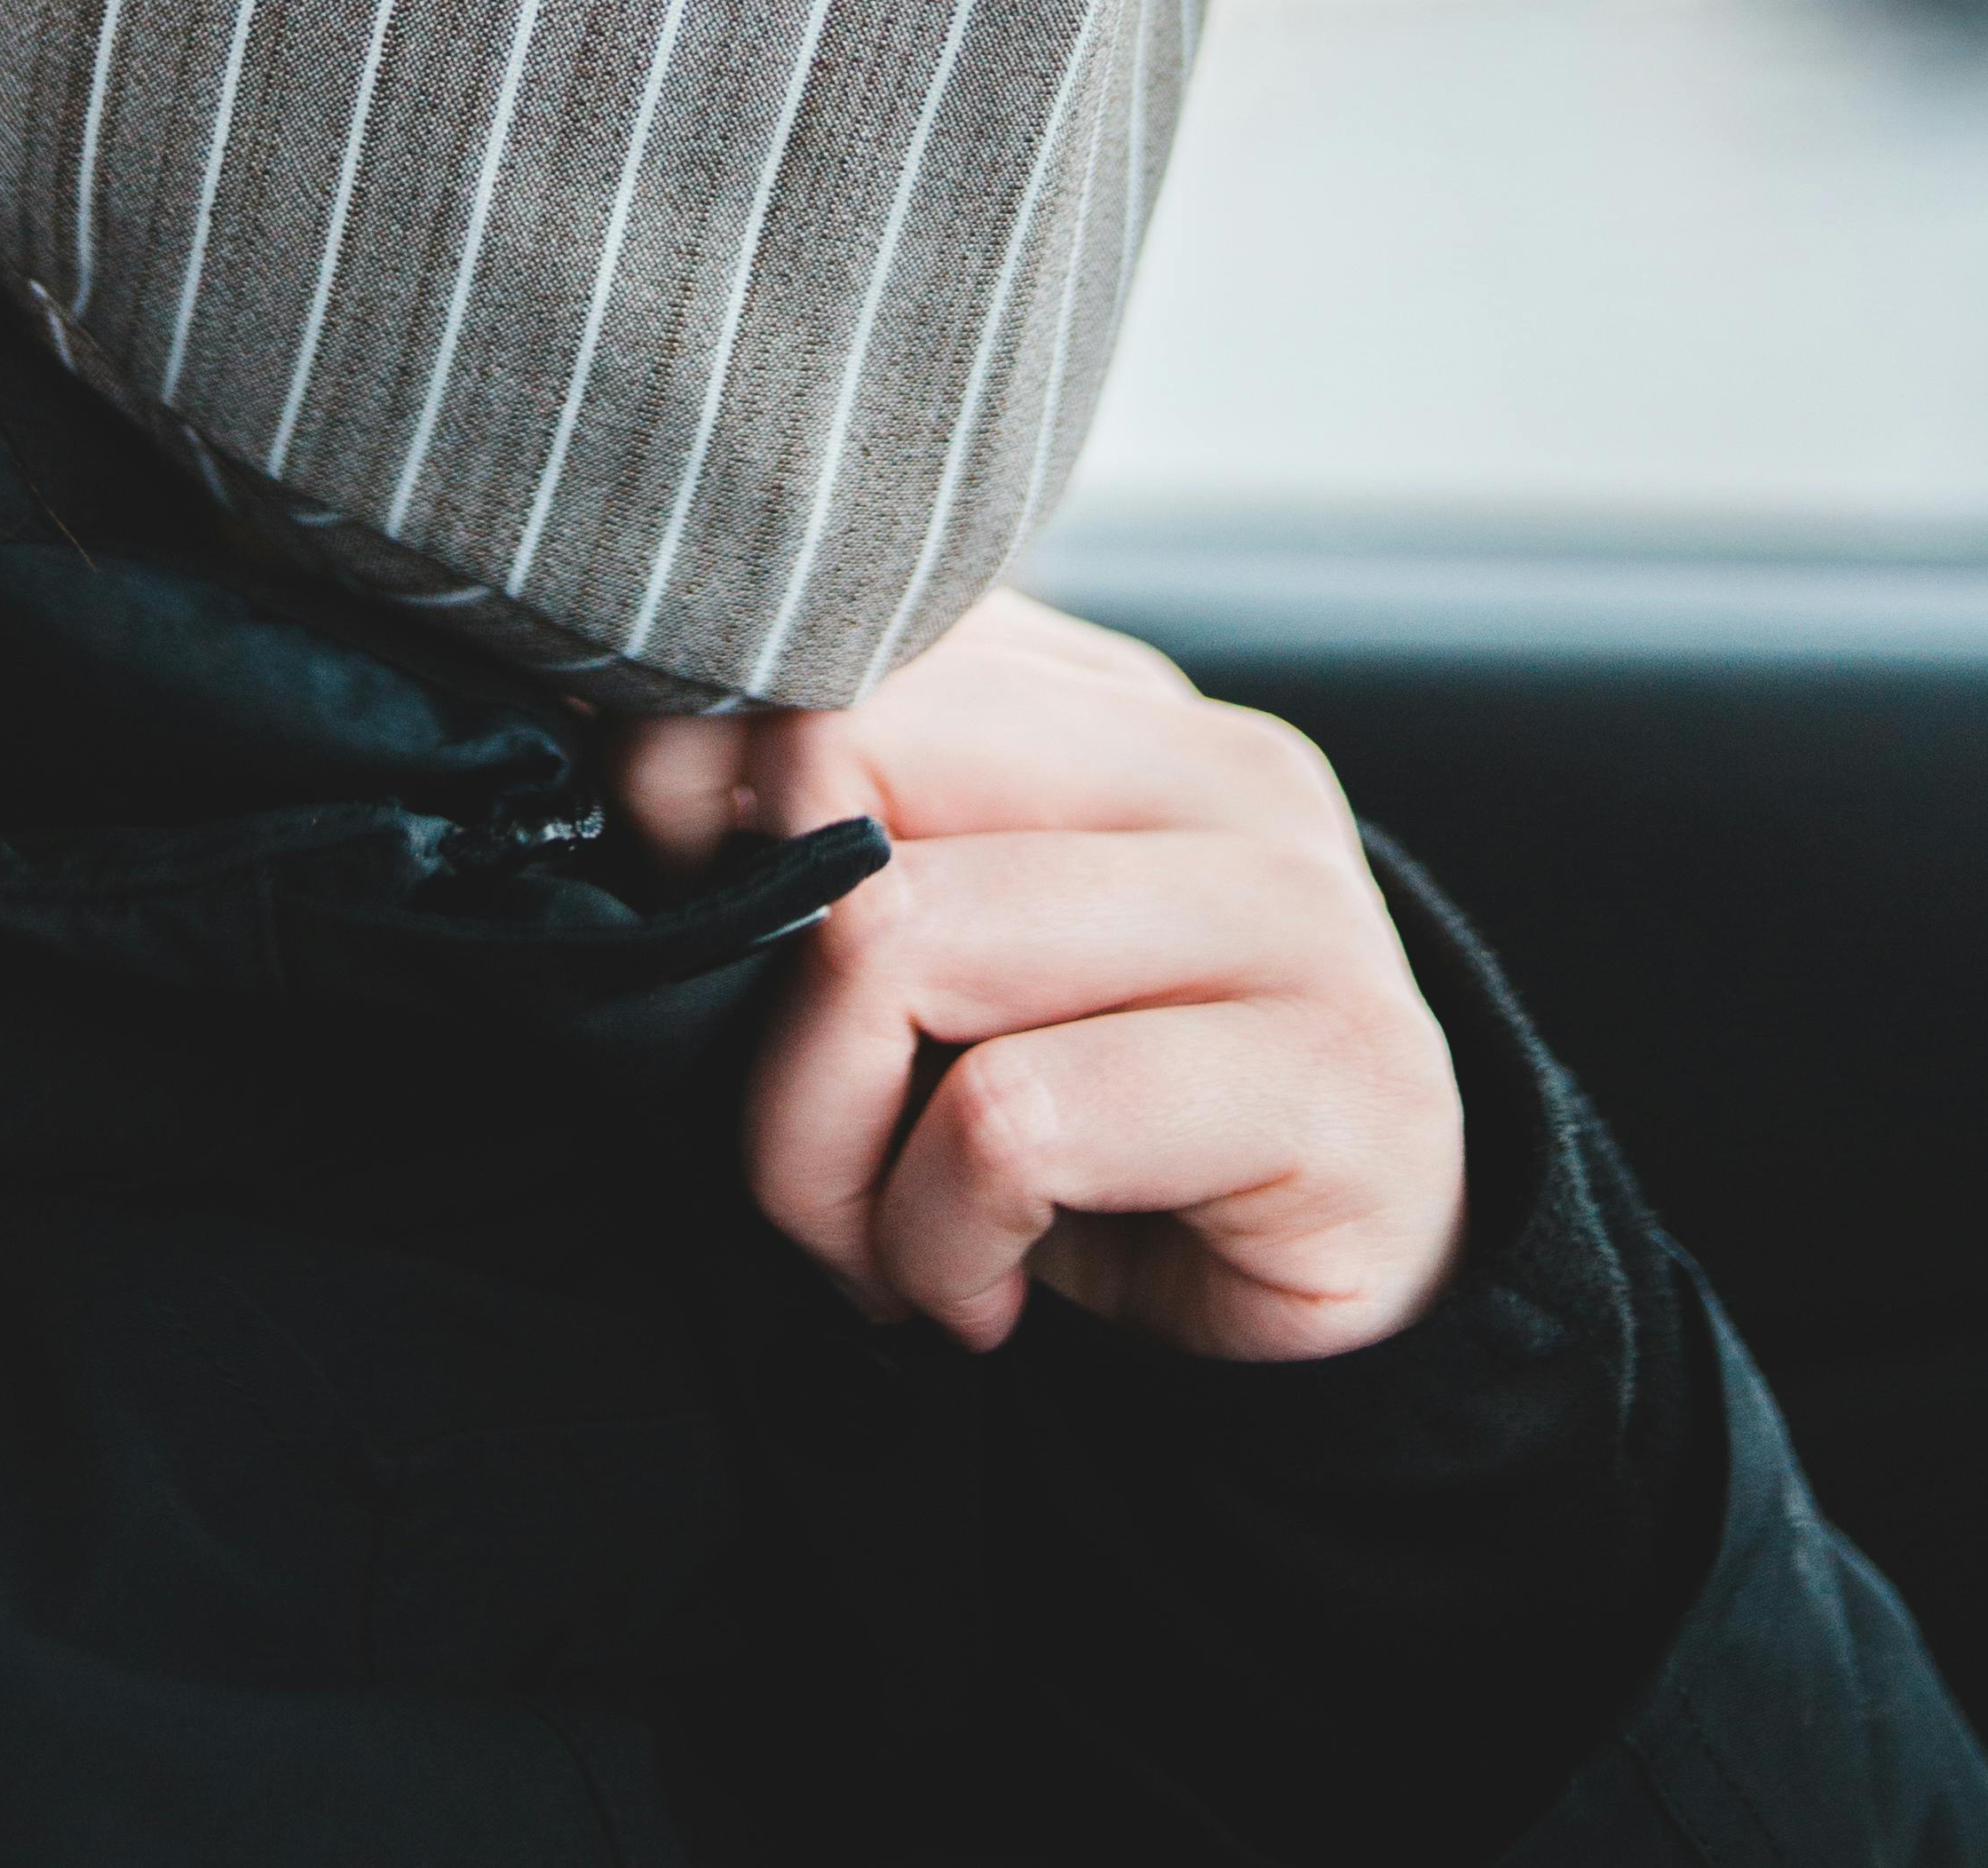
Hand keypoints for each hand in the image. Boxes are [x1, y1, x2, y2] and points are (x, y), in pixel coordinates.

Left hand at [614, 592, 1464, 1365]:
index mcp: (1116, 705)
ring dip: (825, 1157)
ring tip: (881, 1248)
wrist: (1347, 1332)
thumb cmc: (1101, 1149)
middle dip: (748, 988)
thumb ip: (833, 855)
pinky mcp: (1336, 1080)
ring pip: (899, 944)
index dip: (697, 785)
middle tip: (795, 1148)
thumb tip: (640, 761)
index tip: (673, 927)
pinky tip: (984, 1295)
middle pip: (845, 775)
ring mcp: (1297, 913)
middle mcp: (1220, 769)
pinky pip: (1012, 1124)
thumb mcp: (942, 981)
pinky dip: (938, 1243)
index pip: (849, 655)